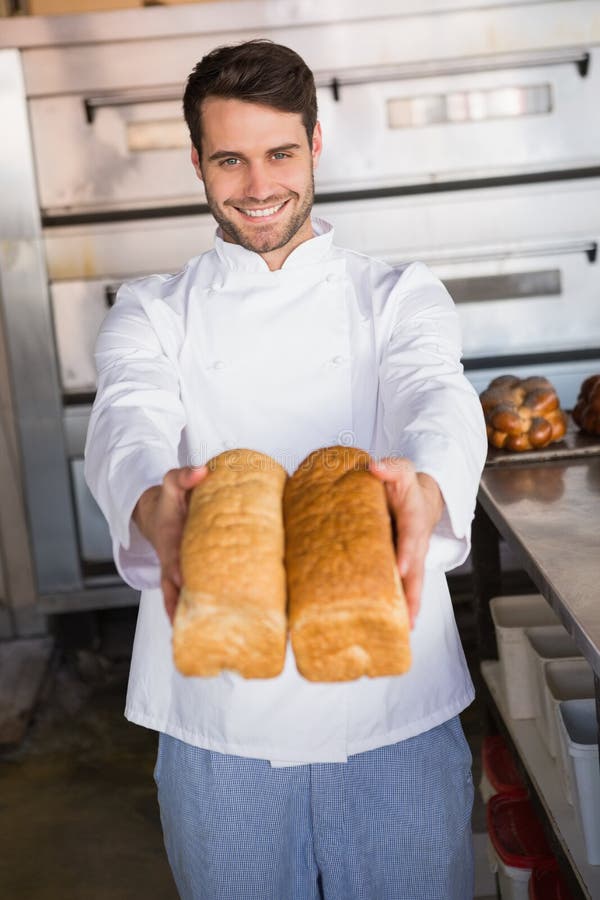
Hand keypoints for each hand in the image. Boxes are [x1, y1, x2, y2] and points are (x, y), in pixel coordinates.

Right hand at [132, 466, 207, 622]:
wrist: (158, 513)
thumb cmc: (169, 501)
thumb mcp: (171, 483)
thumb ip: (184, 476)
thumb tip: (203, 471)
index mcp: (170, 543)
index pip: (173, 562)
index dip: (178, 573)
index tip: (184, 582)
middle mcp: (172, 564)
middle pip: (174, 591)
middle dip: (181, 609)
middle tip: (193, 628)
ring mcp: (178, 574)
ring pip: (181, 601)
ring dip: (188, 619)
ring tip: (202, 640)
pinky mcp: (187, 578)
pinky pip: (190, 598)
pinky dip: (194, 615)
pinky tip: (208, 631)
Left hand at [369, 457, 442, 628]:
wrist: (421, 498)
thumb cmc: (406, 487)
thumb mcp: (401, 470)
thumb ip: (391, 468)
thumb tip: (374, 467)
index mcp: (413, 522)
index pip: (410, 538)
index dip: (407, 554)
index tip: (401, 569)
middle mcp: (415, 545)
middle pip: (416, 573)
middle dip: (411, 594)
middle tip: (406, 617)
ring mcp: (411, 560)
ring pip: (412, 587)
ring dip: (408, 609)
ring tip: (401, 632)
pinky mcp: (403, 569)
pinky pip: (404, 590)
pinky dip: (402, 609)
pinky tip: (395, 629)